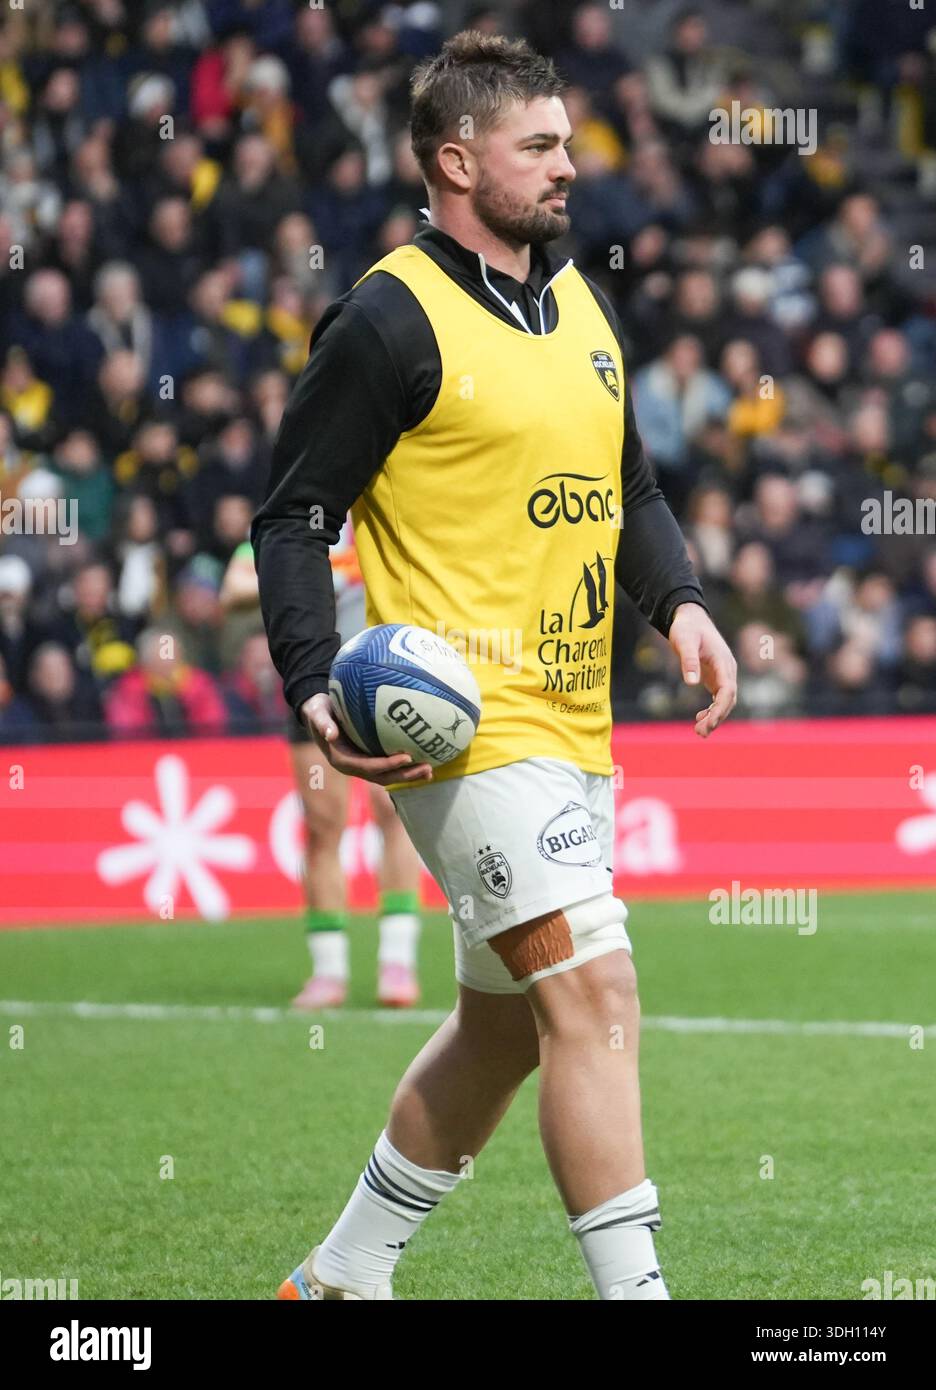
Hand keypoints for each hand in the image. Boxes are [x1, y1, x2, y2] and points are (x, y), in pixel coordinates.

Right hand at [299, 692, 432, 784]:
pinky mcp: (370, 759)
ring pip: (389, 776)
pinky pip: (390, 766)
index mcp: (342, 760)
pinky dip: (406, 766)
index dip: (388, 765)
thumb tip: (330, 734)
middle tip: (428, 769)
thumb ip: (322, 722)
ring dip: (410, 775)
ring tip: (430, 770)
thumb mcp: (316, 712)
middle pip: (384, 777)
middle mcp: (355, 766)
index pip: (369, 766)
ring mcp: (363, 764)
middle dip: (406, 776)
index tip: (407, 757)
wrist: (319, 714)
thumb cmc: (319, 710)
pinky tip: (424, 759)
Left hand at [667, 603, 736, 737]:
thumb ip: (688, 661)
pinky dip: (712, 710)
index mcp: (723, 662)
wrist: (690, 618)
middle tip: (699, 733)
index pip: (728, 690)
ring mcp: (723, 674)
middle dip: (717, 718)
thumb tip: (691, 683)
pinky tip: (699, 718)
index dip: (720, 709)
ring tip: (699, 731)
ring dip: (715, 717)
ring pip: (725, 701)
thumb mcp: (684, 642)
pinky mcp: (716, 677)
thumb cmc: (687, 628)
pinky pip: (719, 698)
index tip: (708, 723)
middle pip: (729, 700)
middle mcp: (727, 670)